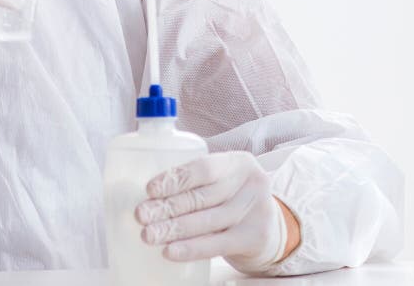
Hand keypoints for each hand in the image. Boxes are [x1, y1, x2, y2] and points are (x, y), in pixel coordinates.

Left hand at [134, 151, 292, 272]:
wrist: (272, 226)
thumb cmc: (233, 196)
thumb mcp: (223, 179)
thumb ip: (196, 179)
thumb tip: (149, 193)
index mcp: (238, 162)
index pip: (203, 168)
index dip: (176, 179)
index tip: (150, 190)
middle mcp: (250, 184)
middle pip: (202, 197)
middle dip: (168, 207)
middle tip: (141, 215)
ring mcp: (255, 212)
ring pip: (206, 222)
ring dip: (174, 230)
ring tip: (149, 235)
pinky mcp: (254, 239)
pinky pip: (217, 245)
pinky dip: (191, 249)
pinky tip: (170, 251)